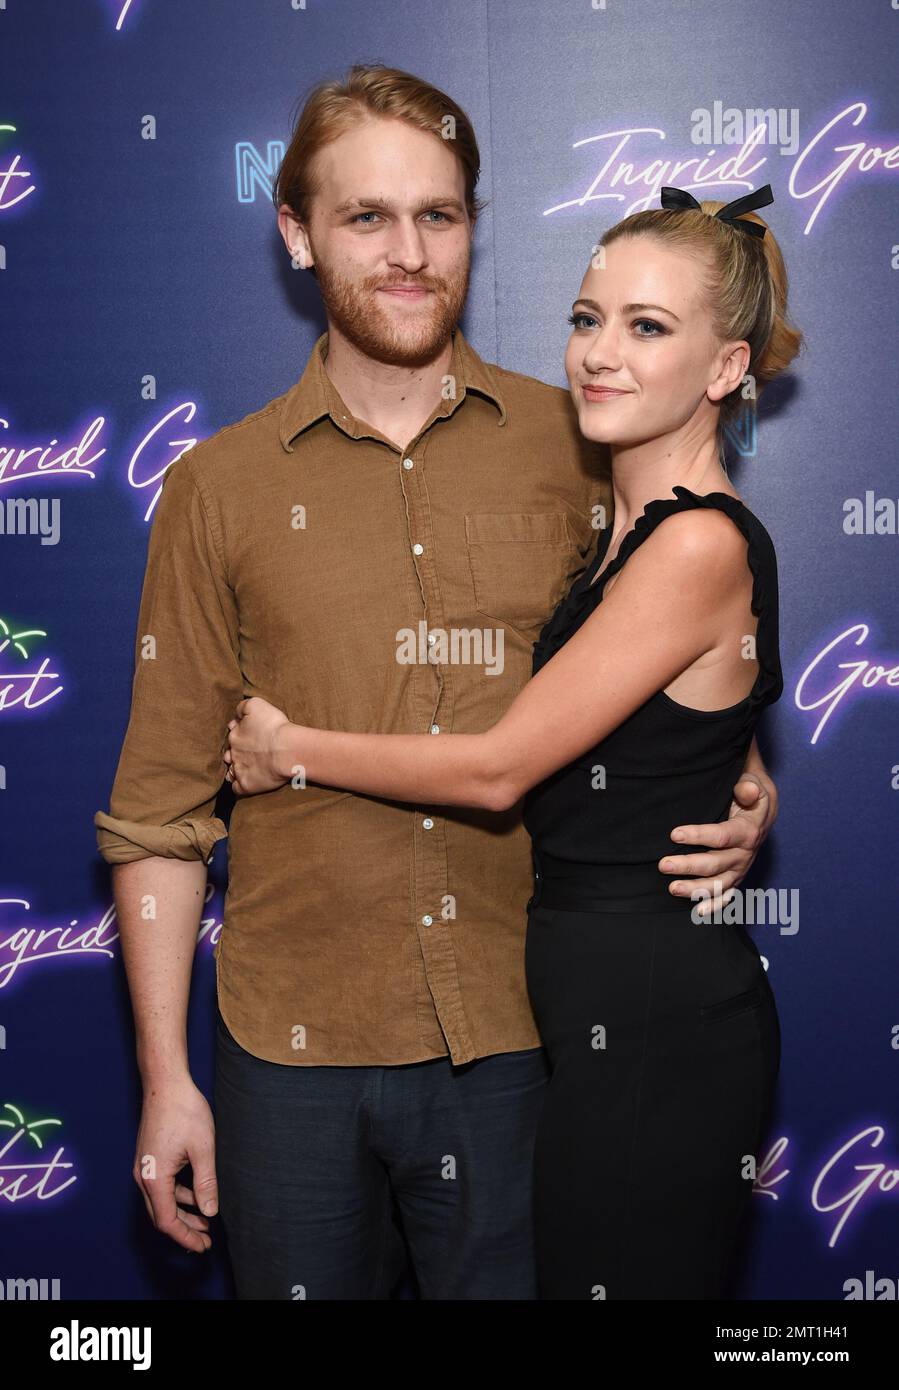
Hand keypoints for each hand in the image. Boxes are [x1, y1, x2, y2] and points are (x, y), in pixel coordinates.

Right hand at [133, 1076, 217, 1252]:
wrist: (165, 1083)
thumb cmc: (184, 1111)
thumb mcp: (203, 1149)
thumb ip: (206, 1183)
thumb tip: (210, 1211)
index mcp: (154, 1178)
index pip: (167, 1221)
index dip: (186, 1237)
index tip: (203, 1246)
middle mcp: (143, 1176)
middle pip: (161, 1215)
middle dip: (184, 1230)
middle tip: (206, 1240)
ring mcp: (144, 1166)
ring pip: (161, 1201)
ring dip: (182, 1212)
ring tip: (206, 1219)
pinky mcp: (148, 1158)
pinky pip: (161, 1186)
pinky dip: (178, 1195)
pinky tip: (196, 1194)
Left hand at [223, 696, 291, 794]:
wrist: (286, 749)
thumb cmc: (274, 726)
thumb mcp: (256, 704)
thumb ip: (242, 706)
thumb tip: (236, 714)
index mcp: (235, 734)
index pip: (232, 733)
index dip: (239, 733)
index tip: (251, 734)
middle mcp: (234, 752)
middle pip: (229, 753)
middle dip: (236, 753)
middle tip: (250, 752)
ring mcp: (239, 770)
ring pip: (231, 771)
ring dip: (236, 769)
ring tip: (247, 768)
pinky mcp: (246, 785)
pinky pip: (236, 788)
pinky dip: (239, 786)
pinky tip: (246, 783)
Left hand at [659, 771, 777, 916]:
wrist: (763, 809)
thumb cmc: (750, 791)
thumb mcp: (754, 781)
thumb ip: (749, 785)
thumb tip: (747, 790)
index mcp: (748, 830)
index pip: (721, 836)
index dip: (698, 836)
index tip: (674, 834)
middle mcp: (745, 853)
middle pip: (715, 864)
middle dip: (688, 865)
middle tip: (662, 864)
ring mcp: (741, 867)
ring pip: (718, 884)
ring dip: (695, 889)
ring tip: (671, 888)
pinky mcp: (737, 875)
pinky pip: (727, 894)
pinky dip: (715, 904)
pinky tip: (698, 911)